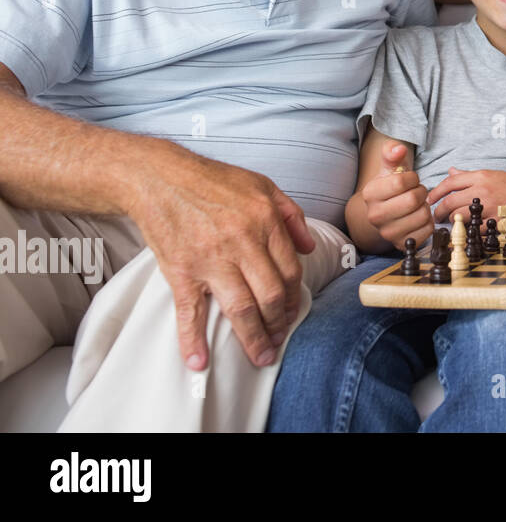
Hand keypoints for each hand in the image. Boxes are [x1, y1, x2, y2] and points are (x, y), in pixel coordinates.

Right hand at [132, 149, 316, 371]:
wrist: (160, 178)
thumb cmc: (214, 181)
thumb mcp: (263, 186)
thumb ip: (291, 215)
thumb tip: (309, 247)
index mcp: (265, 223)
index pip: (290, 272)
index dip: (295, 298)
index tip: (293, 313)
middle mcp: (242, 243)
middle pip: (270, 295)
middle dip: (278, 325)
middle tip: (279, 341)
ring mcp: (210, 260)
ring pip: (240, 309)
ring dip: (253, 338)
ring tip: (260, 356)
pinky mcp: (181, 271)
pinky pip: (189, 312)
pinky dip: (192, 340)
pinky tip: (198, 362)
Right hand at [361, 141, 432, 249]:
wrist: (384, 214)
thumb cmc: (390, 188)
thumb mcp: (389, 168)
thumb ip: (392, 153)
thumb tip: (399, 149)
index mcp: (370, 194)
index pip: (401, 182)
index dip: (413, 178)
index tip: (411, 180)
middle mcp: (375, 216)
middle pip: (413, 200)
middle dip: (421, 192)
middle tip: (417, 192)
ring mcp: (387, 233)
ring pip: (422, 215)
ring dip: (425, 207)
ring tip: (417, 205)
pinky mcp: (401, 244)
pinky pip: (427, 230)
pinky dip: (428, 222)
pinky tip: (419, 218)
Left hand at [428, 167, 505, 224]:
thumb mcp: (492, 175)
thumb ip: (470, 175)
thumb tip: (451, 172)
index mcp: (481, 176)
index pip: (450, 182)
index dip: (435, 192)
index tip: (429, 199)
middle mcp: (483, 190)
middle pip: (450, 201)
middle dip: (438, 211)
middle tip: (435, 216)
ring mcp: (489, 207)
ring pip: (459, 216)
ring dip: (452, 221)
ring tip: (451, 222)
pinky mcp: (495, 221)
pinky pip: (473, 228)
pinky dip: (467, 230)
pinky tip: (466, 230)